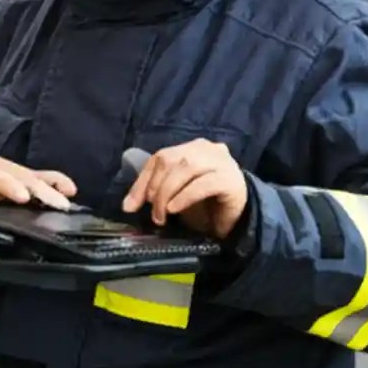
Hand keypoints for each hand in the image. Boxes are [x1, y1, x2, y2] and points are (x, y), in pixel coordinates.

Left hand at [0, 155, 76, 210]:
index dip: (8, 185)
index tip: (24, 198)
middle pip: (18, 174)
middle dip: (39, 190)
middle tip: (57, 205)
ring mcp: (10, 168)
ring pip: (32, 175)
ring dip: (52, 189)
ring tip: (66, 203)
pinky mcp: (23, 174)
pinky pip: (42, 176)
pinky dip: (56, 182)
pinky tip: (70, 191)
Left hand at [122, 138, 247, 239]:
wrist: (240, 220)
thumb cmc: (206, 206)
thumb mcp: (174, 197)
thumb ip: (153, 194)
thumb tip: (127, 205)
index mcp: (192, 148)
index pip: (160, 157)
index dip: (143, 180)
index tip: (131, 205)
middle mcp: (208, 149)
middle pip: (171, 160)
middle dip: (155, 187)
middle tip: (152, 212)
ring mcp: (222, 162)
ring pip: (186, 168)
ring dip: (167, 193)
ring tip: (162, 214)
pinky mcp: (231, 179)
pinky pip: (203, 184)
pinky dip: (185, 196)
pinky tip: (175, 209)